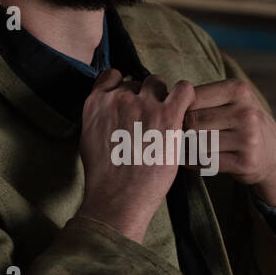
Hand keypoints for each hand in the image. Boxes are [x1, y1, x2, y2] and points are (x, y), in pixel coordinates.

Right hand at [76, 68, 195, 243]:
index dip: (124, 87)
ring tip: (165, 120)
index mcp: (97, 103)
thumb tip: (111, 111)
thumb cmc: (104, 177)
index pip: (113, 76)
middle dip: (143, 97)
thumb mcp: (89, 139)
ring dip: (162, 97)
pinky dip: (186, 95)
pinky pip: (183, 89)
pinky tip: (185, 107)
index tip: (130, 102)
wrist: (117, 198)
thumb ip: (100, 117)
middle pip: (137, 83)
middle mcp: (119, 99)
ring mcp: (144, 106)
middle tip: (149, 122)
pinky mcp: (168, 116)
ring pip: (157, 83)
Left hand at [183, 78, 275, 206]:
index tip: (171, 115)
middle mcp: (246, 112)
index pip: (192, 97)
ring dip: (184, 147)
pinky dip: (192, 162)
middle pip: (193, 121)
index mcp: (238, 90)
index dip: (177, 108)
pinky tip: (190, 159)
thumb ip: (203, 97)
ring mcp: (248, 138)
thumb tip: (163, 99)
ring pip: (197, 143)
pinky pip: (205, 162)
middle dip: (179, 130)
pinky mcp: (245, 162)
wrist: (272, 152)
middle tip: (171, 135)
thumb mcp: (231, 100)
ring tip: (180, 146)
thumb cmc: (241, 122)